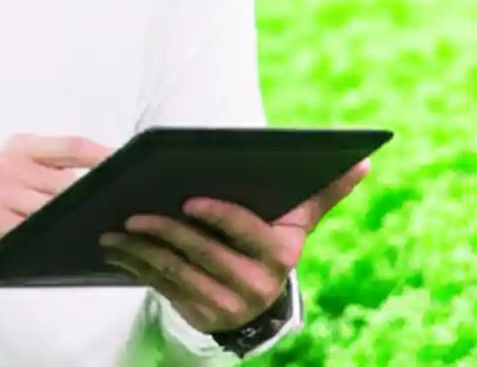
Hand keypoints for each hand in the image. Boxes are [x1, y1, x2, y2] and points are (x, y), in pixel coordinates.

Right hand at [0, 133, 112, 277]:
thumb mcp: (3, 171)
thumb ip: (41, 172)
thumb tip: (89, 187)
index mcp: (17, 146)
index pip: (72, 145)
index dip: (105, 155)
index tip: (129, 166)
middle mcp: (9, 162)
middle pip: (69, 181)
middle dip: (94, 199)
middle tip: (118, 212)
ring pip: (54, 208)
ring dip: (75, 222)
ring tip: (95, 232)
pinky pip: (32, 230)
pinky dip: (49, 240)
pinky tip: (61, 246)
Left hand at [99, 158, 371, 331]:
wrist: (257, 297)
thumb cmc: (273, 240)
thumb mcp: (297, 220)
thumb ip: (322, 191)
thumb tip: (363, 161)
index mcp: (280, 255)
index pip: (247, 233)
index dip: (218, 217)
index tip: (189, 199)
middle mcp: (255, 284)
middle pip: (202, 254)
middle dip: (166, 230)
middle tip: (134, 211)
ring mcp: (225, 304)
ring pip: (176, 273)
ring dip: (141, 249)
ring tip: (114, 226)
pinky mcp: (198, 314)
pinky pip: (160, 288)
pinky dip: (134, 266)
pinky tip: (113, 247)